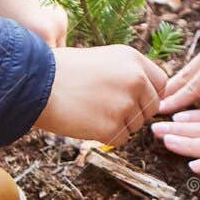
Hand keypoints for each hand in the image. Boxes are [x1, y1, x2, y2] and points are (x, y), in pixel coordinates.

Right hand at [33, 45, 166, 144]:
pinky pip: (121, 140)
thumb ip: (129, 73)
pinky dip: (106, 137)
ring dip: (119, 125)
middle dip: (135, 113)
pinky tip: (88, 123)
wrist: (36, 83)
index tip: (135, 100)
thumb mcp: (105, 59)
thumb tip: (148, 94)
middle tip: (108, 109)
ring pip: (136, 126)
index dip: (149, 95)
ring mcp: (125, 104)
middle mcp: (136, 80)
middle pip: (152, 109)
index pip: (162, 84)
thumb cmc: (65, 70)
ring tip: (92, 111)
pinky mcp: (112, 126)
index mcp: (134, 59)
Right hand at [159, 0, 199, 113]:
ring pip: (193, 66)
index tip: (159, 112)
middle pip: (188, 76)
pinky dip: (190, 71)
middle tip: (153, 106)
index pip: (196, 86)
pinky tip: (191, 73)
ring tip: (165, 92)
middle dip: (172, 92)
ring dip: (178, 81)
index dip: (178, 101)